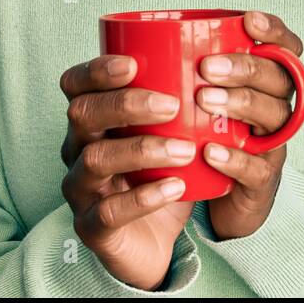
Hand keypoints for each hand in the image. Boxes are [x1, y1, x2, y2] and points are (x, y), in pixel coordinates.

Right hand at [59, 54, 195, 290]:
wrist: (153, 243)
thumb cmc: (160, 175)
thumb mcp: (168, 135)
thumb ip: (182, 103)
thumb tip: (228, 59)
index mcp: (91, 120)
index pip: (75, 85)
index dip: (96, 70)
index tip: (133, 63)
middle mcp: (77, 149)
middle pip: (83, 114)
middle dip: (126, 104)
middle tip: (172, 105)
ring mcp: (80, 188)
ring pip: (96, 159)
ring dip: (143, 149)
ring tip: (185, 150)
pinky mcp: (91, 226)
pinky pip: (109, 211)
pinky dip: (144, 198)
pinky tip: (176, 187)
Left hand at [197, 10, 301, 241]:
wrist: (214, 195)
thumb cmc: (202, 135)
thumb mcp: (197, 99)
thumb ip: (183, 73)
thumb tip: (134, 42)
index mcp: (264, 82)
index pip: (285, 48)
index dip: (275, 31)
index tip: (248, 20)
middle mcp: (276, 107)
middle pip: (279, 78)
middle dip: (244, 67)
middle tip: (207, 67)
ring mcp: (272, 143)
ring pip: (273, 116)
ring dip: (239, 104)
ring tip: (204, 100)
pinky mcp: (262, 180)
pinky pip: (257, 168)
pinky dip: (234, 159)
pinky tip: (210, 152)